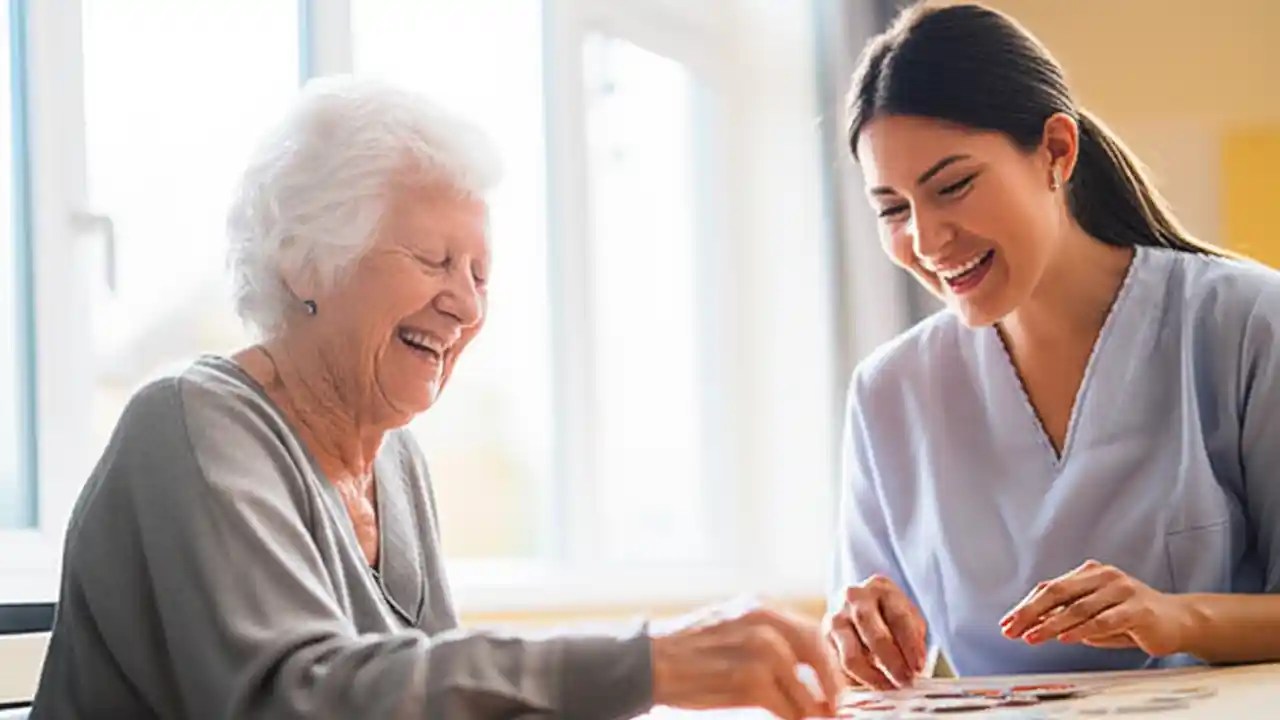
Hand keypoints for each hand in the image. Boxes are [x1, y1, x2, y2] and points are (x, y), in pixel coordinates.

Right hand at [650, 601, 841, 718]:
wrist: (648, 662)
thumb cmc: (687, 651)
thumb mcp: (730, 628)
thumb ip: (765, 636)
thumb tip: (803, 665)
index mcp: (758, 607)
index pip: (810, 629)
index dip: (827, 659)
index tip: (834, 681)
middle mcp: (760, 621)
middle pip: (814, 648)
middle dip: (830, 680)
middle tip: (834, 704)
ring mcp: (754, 649)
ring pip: (801, 680)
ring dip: (811, 704)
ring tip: (814, 717)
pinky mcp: (745, 679)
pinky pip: (784, 704)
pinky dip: (793, 716)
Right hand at [824, 575, 927, 689]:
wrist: (857, 605)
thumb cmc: (889, 613)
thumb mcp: (907, 616)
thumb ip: (913, 637)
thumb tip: (915, 668)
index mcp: (880, 587)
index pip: (899, 618)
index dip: (911, 646)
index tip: (919, 668)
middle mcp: (854, 597)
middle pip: (874, 635)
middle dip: (892, 663)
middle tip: (906, 681)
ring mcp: (836, 616)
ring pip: (852, 656)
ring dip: (875, 677)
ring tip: (891, 686)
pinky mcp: (826, 636)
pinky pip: (843, 665)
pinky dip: (863, 679)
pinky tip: (877, 683)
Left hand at [1000, 559, 1189, 656]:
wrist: (1177, 621)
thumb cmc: (1130, 618)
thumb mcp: (1092, 616)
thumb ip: (1065, 615)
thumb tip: (1031, 623)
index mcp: (1089, 573)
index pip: (1050, 588)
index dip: (1026, 606)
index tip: (1007, 623)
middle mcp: (1104, 576)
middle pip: (1059, 592)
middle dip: (1031, 612)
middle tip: (1012, 629)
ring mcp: (1122, 589)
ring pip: (1079, 608)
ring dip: (1052, 625)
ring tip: (1033, 637)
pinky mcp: (1138, 608)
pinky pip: (1104, 619)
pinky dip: (1082, 630)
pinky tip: (1066, 638)